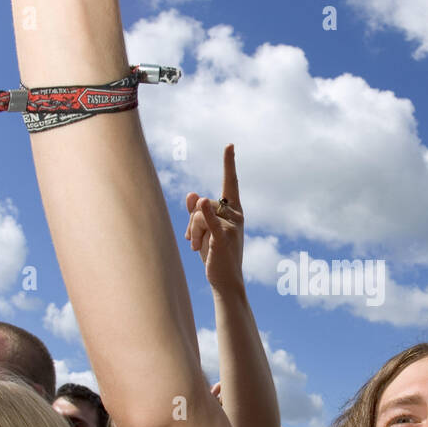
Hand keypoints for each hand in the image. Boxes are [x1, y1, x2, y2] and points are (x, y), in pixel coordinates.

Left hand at [185, 145, 245, 294]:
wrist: (225, 281)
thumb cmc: (215, 255)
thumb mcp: (205, 230)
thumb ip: (197, 212)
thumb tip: (192, 194)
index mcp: (234, 212)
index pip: (230, 183)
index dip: (229, 164)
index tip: (229, 145)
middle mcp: (236, 216)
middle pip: (202, 205)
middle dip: (192, 222)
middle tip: (191, 241)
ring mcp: (231, 227)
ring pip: (198, 216)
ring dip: (192, 232)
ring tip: (196, 248)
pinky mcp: (222, 239)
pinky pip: (210, 223)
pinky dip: (205, 215)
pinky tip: (202, 203)